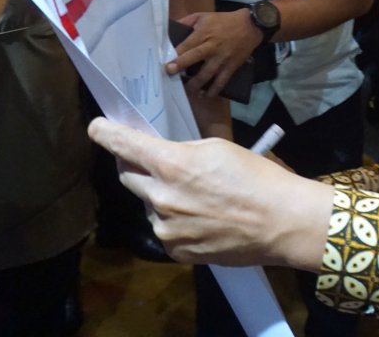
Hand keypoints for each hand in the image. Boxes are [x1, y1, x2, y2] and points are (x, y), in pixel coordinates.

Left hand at [88, 117, 332, 268]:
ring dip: (159, 196)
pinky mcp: (175, 250)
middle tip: (154, 160)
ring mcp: (165, 228)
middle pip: (127, 175)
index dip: (105, 133)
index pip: (122, 144)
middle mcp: (160, 197)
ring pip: (148, 204)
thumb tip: (162, 155)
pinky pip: (163, 229)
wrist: (281, 222)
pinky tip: (200, 218)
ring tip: (195, 196)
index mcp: (171, 164)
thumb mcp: (218, 148)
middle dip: (135, 165)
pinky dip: (174, 220)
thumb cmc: (256, 177)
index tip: (97, 127)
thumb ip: (182, 151)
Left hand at [167, 10, 262, 96]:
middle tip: (169, 75)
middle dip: (181, 66)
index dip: (175, 55)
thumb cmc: (224, 20)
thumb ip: (186, 21)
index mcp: (204, 33)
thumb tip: (169, 30)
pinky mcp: (231, 67)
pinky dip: (214, 90)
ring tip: (186, 91)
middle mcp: (212, 47)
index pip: (186, 45)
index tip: (164, 63)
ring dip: (195, 84)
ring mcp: (222, 58)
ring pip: (207, 74)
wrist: (250, 26)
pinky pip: (221, 81)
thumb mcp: (203, 16)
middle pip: (194, 57)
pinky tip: (205, 95)